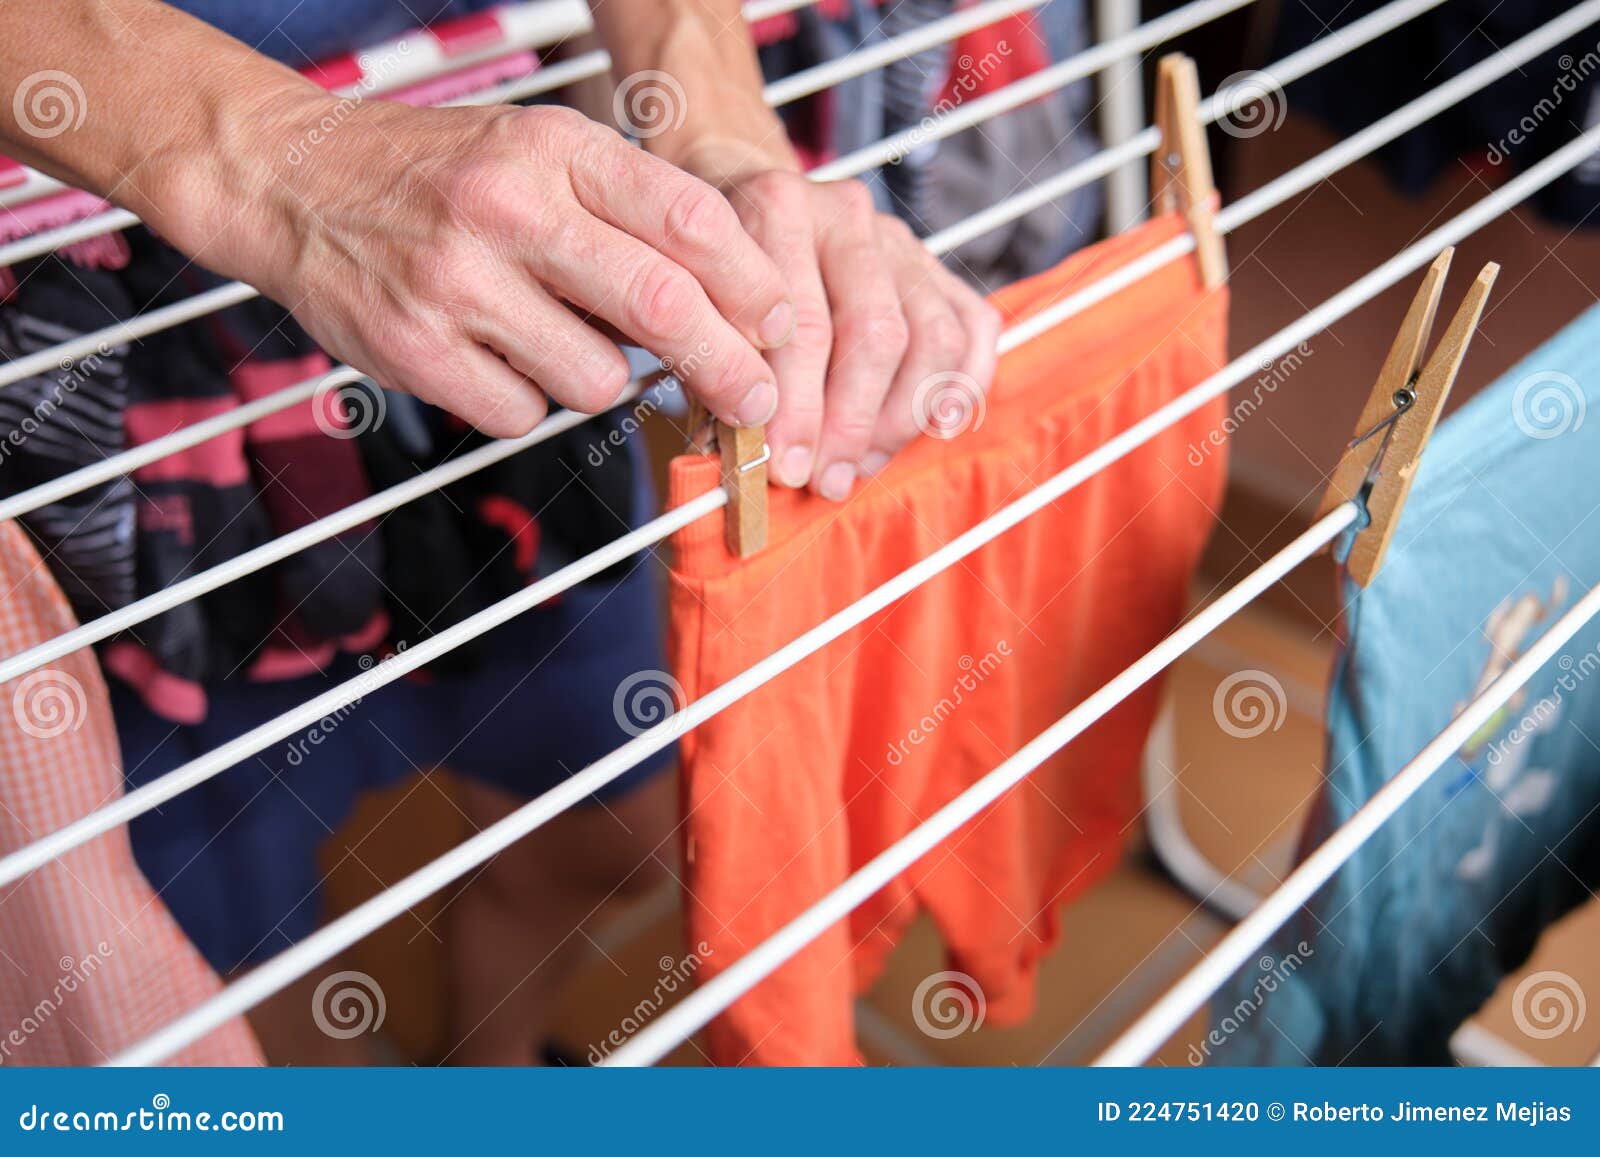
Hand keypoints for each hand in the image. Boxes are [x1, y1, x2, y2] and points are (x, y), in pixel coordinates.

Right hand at [193, 99, 794, 437]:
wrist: (292, 180)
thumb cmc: (438, 172)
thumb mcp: (539, 149)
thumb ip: (627, 213)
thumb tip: (731, 310)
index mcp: (555, 148)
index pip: (690, 220)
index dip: (752, 286)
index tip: (779, 326)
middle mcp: (511, 209)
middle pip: (662, 307)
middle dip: (727, 368)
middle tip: (757, 403)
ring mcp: (459, 283)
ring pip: (595, 379)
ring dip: (599, 380)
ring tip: (552, 337)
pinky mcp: (417, 350)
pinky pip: (522, 412)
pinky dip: (524, 399)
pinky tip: (492, 355)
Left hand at [711, 167, 1001, 500]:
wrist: (746, 215)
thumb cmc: (718, 278)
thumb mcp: (698, 308)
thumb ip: (719, 368)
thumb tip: (749, 454)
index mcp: (776, 210)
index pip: (803, 325)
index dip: (798, 410)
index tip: (787, 467)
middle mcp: (844, 215)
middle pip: (875, 334)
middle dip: (851, 423)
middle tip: (827, 478)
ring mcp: (897, 239)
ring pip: (931, 338)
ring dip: (901, 417)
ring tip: (863, 463)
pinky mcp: (936, 265)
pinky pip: (973, 328)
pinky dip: (962, 386)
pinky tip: (933, 428)